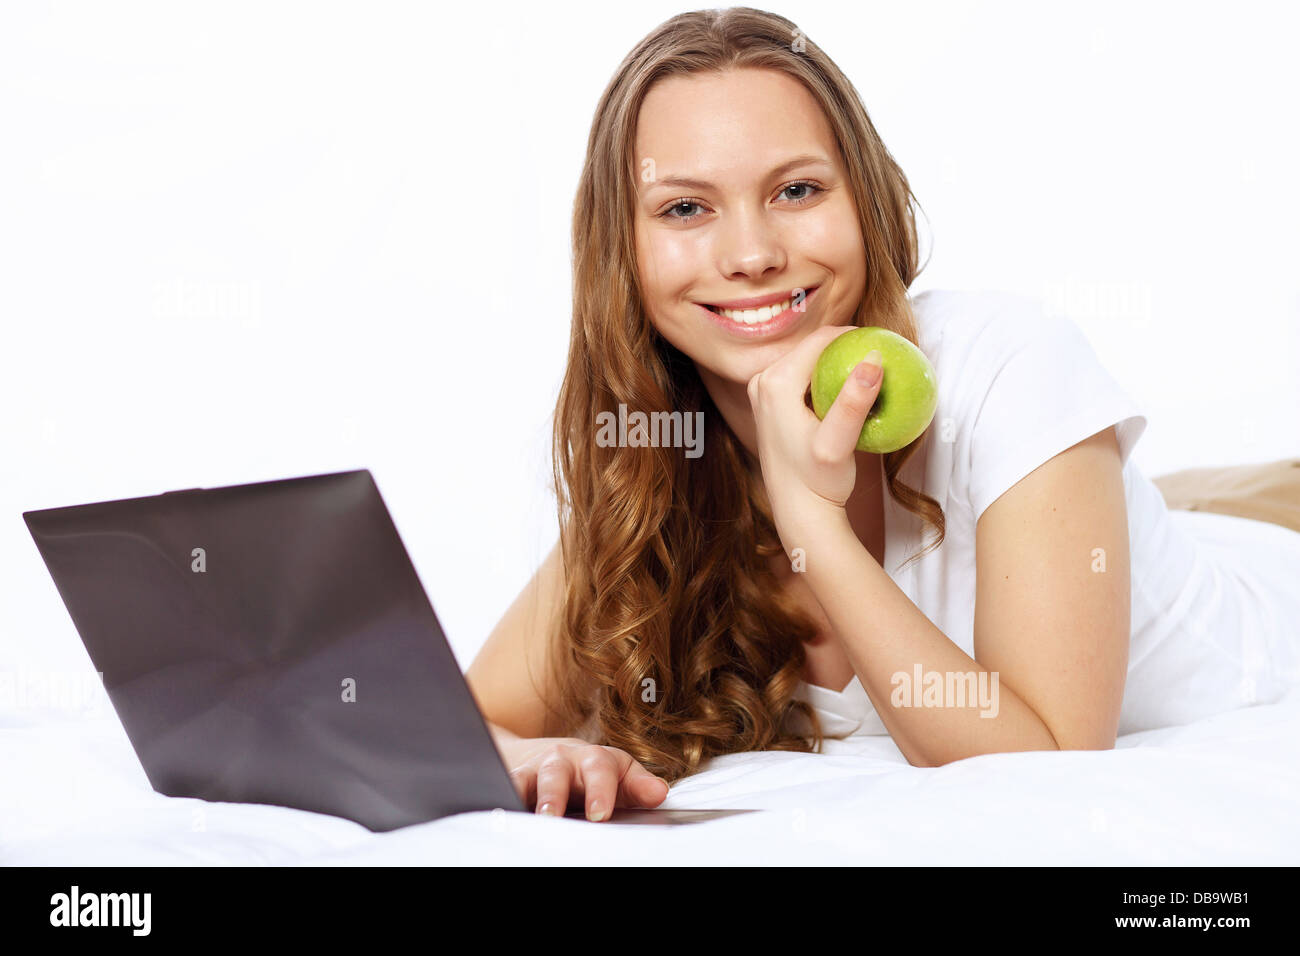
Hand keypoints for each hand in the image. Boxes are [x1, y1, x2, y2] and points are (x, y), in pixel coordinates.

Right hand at [504, 737, 669, 821]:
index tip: (600, 814)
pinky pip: (503, 785)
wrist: (554, 758)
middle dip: (554, 796)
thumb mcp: (620, 777)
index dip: (600, 791)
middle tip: (553, 817)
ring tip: (519, 814)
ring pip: (525, 779)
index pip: (601, 769)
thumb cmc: (595, 774)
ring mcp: (535, 770)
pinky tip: (497, 810)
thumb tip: (658, 793)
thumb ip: (639, 786)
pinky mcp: (513, 780)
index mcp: (595, 759)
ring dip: (521, 795)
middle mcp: (563, 760)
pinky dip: (500, 795)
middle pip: (557, 773)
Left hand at [746, 324, 882, 535]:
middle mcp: (761, 381)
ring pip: (807, 361)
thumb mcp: (838, 443)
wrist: (798, 511)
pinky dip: (826, 378)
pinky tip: (851, 388)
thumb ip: (853, 402)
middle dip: (846, 347)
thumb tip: (874, 360)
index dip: (854, 334)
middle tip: (882, 353)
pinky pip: (802, 377)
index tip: (885, 341)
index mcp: (775, 382)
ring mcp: (761, 391)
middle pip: (812, 348)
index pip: (820, 340)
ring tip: (870, 368)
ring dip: (837, 362)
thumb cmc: (818, 482)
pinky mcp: (768, 403)